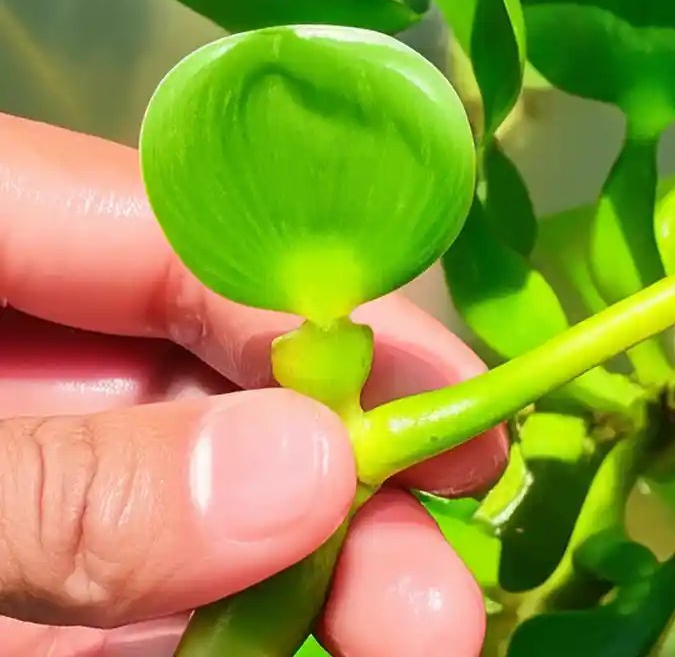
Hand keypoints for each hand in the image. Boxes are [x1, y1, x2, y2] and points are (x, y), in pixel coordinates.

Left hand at [0, 113, 507, 655]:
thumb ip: (68, 482)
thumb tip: (307, 471)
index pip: (179, 238)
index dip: (331, 306)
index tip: (453, 393)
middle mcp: (23, 361)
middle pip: (220, 387)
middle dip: (346, 473)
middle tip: (440, 566)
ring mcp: (36, 482)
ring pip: (208, 512)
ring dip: (322, 575)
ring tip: (418, 638)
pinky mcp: (33, 596)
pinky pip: (155, 604)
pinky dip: (243, 630)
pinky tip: (320, 651)